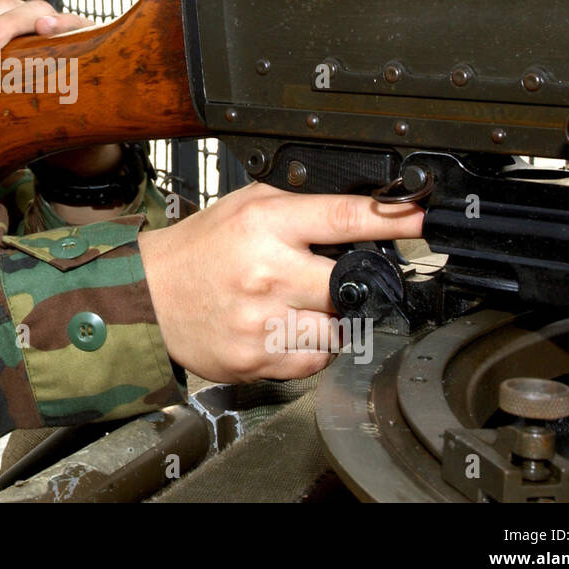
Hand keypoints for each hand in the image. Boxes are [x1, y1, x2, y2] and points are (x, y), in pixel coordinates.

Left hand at [0, 0, 91, 69]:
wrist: (78, 94)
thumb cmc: (31, 75)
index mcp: (6, 15)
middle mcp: (29, 15)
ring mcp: (57, 24)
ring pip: (30, 11)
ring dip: (5, 25)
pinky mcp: (84, 36)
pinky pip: (74, 25)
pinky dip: (60, 24)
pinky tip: (45, 29)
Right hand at [137, 182, 424, 382]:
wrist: (145, 297)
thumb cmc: (197, 251)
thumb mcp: (244, 207)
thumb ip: (299, 207)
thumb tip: (363, 211)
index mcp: (264, 223)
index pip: (343, 217)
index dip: (392, 219)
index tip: (422, 220)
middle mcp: (266, 271)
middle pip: (348, 283)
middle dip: (345, 283)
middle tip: (323, 279)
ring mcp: (262, 320)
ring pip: (336, 329)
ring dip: (326, 321)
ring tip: (293, 307)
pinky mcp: (257, 359)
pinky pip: (314, 361)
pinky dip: (308, 350)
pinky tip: (281, 330)